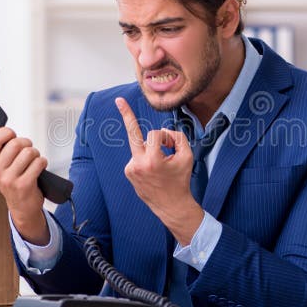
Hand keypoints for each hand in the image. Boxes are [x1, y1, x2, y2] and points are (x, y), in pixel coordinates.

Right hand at [0, 126, 49, 244]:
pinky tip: (38, 168)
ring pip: (29, 152)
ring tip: (33, 160)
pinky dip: (42, 162)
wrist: (21, 207)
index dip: (7, 132)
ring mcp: (10, 179)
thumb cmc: (11, 182)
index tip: (12, 135)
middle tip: (27, 150)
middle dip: (26, 143)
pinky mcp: (24, 185)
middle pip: (15, 143)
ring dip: (36, 154)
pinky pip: (38, 163)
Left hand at [115, 97, 203, 245]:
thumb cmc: (180, 180)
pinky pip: (138, 155)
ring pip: (141, 146)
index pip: (156, 134)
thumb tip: (164, 132)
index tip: (171, 142)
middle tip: (119, 99)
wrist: (171, 206)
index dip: (167, 137)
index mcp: (152, 160)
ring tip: (161, 167)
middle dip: (127, 115)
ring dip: (151, 150)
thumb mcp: (187, 157)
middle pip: (133, 133)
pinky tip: (153, 171)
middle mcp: (137, 164)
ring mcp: (130, 169)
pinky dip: (146, 158)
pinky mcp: (128, 172)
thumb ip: (178, 138)